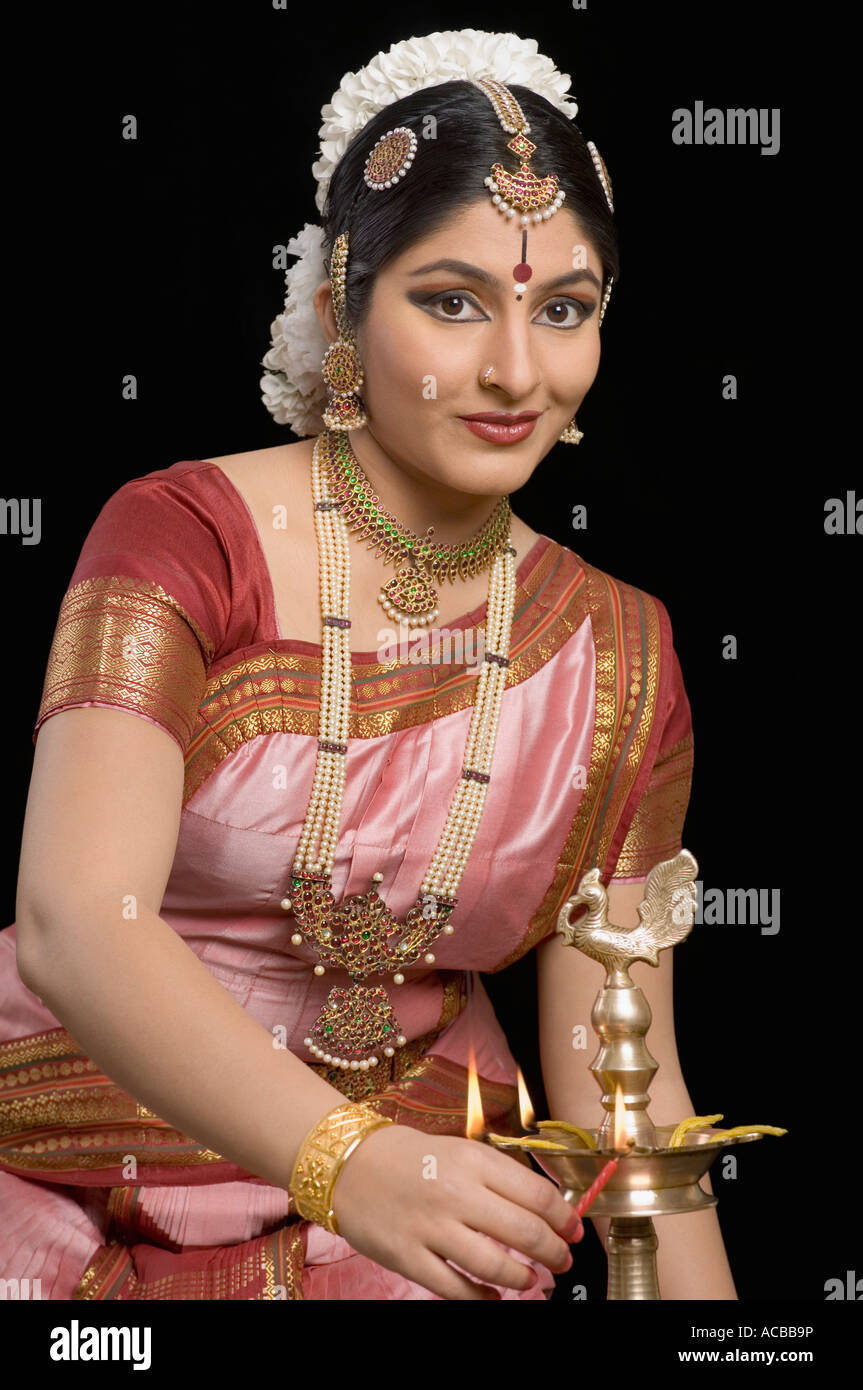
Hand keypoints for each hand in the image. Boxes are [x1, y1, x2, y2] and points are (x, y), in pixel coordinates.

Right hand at [330, 1121, 583, 1299]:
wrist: (348, 1164)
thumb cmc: (410, 1157)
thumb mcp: (459, 1151)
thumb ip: (497, 1177)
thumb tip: (544, 1209)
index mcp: (473, 1160)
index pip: (537, 1194)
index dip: (565, 1218)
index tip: (574, 1230)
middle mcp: (456, 1192)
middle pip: (525, 1231)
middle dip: (554, 1252)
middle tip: (562, 1259)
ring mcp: (431, 1227)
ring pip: (495, 1265)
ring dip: (522, 1278)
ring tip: (531, 1279)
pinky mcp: (408, 1256)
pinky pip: (456, 1289)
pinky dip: (482, 1298)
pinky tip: (493, 1295)